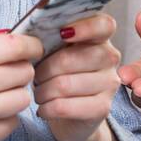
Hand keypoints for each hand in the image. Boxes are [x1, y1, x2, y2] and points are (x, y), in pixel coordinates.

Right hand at [0, 25, 42, 140]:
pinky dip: (6, 119)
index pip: (13, 46)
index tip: (32, 50)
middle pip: (24, 71)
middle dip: (20, 73)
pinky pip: (14, 122)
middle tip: (5, 79)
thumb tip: (11, 34)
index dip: (31, 46)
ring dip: (15, 97)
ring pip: (23, 97)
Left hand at [32, 12, 122, 140]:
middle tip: (35, 77)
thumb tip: (30, 37)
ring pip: (64, 84)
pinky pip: (65, 106)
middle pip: (70, 58)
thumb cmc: (59, 75)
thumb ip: (50, 39)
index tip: (62, 34)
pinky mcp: (102, 108)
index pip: (104, 25)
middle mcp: (110, 58)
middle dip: (43, 70)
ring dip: (42, 92)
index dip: (85, 27)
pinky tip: (44, 109)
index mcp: (100, 37)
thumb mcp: (55, 53)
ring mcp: (109, 83)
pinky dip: (47, 108)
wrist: (71, 115)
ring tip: (39, 94)